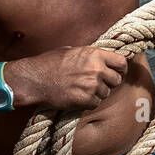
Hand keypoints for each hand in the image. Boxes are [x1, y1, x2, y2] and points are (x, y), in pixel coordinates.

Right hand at [8, 46, 128, 111]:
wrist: (33, 80)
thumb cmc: (48, 64)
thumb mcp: (71, 51)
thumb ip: (89, 56)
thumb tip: (101, 59)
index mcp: (94, 54)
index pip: (122, 62)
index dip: (121, 69)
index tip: (117, 72)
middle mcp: (96, 69)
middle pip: (117, 80)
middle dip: (109, 83)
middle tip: (97, 84)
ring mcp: (92, 86)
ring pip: (106, 93)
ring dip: (97, 93)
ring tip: (82, 90)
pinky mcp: (85, 100)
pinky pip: (96, 103)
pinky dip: (88, 103)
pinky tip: (77, 97)